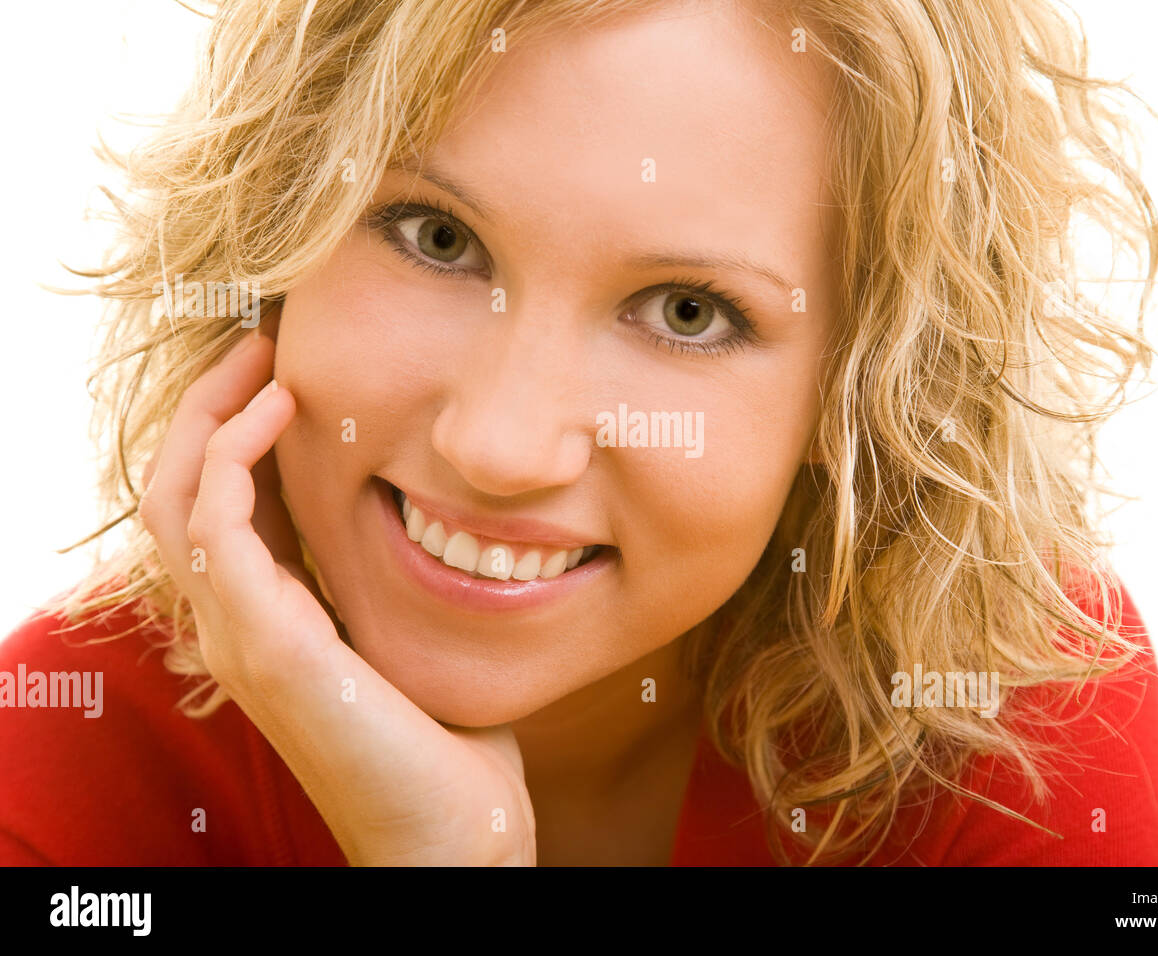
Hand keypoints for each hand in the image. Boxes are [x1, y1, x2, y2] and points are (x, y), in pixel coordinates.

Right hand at [139, 326, 535, 865]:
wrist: (454, 827)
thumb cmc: (444, 739)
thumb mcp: (401, 637)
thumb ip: (381, 583)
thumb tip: (423, 512)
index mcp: (264, 623)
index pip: (213, 510)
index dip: (233, 435)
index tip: (279, 373)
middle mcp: (234, 628)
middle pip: (175, 491)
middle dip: (209, 410)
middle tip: (259, 344)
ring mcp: (239, 639)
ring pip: (175, 498)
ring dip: (211, 416)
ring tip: (264, 359)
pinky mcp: (267, 645)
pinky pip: (214, 527)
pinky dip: (233, 456)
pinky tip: (281, 410)